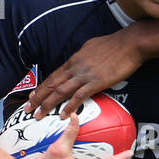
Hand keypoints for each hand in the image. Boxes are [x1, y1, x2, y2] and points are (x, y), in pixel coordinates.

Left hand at [25, 30, 145, 117]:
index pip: (53, 76)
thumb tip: (78, 63)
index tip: (32, 96)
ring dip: (48, 104)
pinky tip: (62, 115)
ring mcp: (85, 75)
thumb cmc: (114, 44)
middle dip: (38, 98)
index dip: (42, 87)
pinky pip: (79, 96)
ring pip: (61, 91)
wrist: (130, 43)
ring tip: (38, 115)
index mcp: (74, 60)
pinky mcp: (97, 82)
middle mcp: (76, 67)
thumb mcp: (91, 47)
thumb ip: (82, 57)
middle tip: (28, 109)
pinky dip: (69, 106)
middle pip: (52, 84)